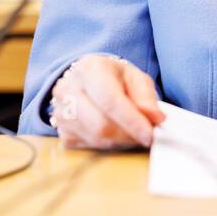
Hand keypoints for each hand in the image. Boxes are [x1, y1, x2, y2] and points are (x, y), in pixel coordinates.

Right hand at [49, 54, 164, 149]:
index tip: (149, 135)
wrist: (87, 79)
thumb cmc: (114, 78)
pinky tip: (116, 135)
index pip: (110, 101)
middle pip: (100, 125)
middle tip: (146, 136)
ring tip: (133, 134)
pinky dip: (108, 146)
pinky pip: (88, 146)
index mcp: (90, 69)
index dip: (131, 121)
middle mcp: (69, 88)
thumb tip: (156, 119)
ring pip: (95, 139)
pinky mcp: (62, 131)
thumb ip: (146, 98)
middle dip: (128, 136)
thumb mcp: (135, 78)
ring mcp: (60, 111)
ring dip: (120, 142)